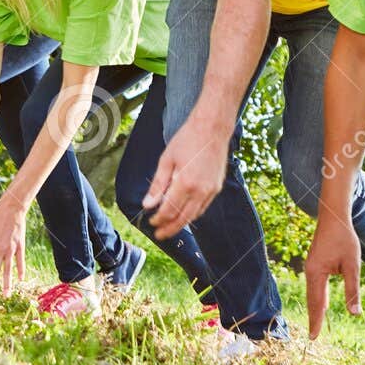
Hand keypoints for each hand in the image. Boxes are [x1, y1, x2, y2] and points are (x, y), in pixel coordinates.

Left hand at [142, 114, 230, 236]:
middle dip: (169, 228)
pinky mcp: (216, 187)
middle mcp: (200, 190)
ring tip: (170, 227)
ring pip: (194, 215)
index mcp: (185, 183)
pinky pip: (203, 207)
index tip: (151, 221)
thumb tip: (148, 204)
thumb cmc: (187, 140)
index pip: (169, 210)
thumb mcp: (167, 160)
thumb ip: (158, 185)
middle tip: (159, 235)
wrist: (212, 129)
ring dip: (181, 224)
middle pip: (182, 218)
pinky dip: (192, 214)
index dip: (158, 219)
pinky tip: (184, 214)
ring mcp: (210, 190)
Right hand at [304, 214, 361, 337]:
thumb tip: (354, 312)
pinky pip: (315, 285)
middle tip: (313, 336)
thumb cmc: (344, 239)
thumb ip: (352, 289)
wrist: (334, 216)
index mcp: (316, 273)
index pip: (317, 303)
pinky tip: (323, 303)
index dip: (316, 321)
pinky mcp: (314, 263)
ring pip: (313, 293)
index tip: (313, 337)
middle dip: (314, 318)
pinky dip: (318, 297)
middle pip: (312, 300)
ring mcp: (310, 267)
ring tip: (317, 323)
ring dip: (316, 308)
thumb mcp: (352, 265)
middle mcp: (309, 272)